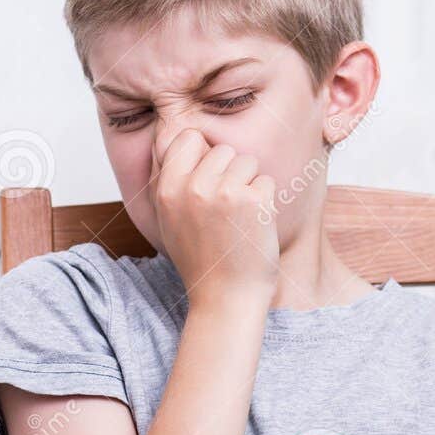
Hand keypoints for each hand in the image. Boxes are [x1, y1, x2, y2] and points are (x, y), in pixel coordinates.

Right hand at [150, 128, 278, 306]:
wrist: (226, 297)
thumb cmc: (202, 260)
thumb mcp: (170, 220)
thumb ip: (174, 182)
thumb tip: (189, 141)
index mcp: (168, 189)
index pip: (188, 137)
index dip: (203, 152)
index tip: (210, 176)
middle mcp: (193, 187)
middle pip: (223, 149)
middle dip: (231, 173)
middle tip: (228, 209)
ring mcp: (224, 192)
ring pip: (248, 161)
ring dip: (251, 185)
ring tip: (240, 218)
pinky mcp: (253, 201)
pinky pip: (267, 181)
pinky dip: (266, 201)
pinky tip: (254, 225)